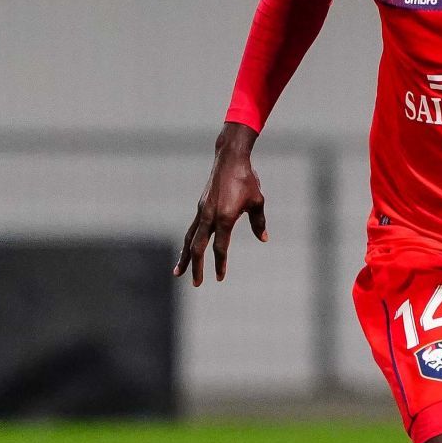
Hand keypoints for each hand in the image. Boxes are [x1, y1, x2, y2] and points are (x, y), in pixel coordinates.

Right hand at [175, 121, 266, 285]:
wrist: (230, 158)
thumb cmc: (247, 179)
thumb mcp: (257, 201)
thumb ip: (258, 222)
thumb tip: (264, 239)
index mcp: (224, 217)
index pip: (220, 246)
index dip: (220, 263)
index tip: (220, 277)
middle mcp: (209, 216)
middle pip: (198, 247)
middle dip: (196, 266)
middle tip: (196, 284)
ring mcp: (202, 211)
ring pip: (190, 238)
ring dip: (184, 256)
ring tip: (178, 272)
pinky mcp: (201, 207)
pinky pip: (192, 229)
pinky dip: (188, 241)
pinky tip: (187, 250)